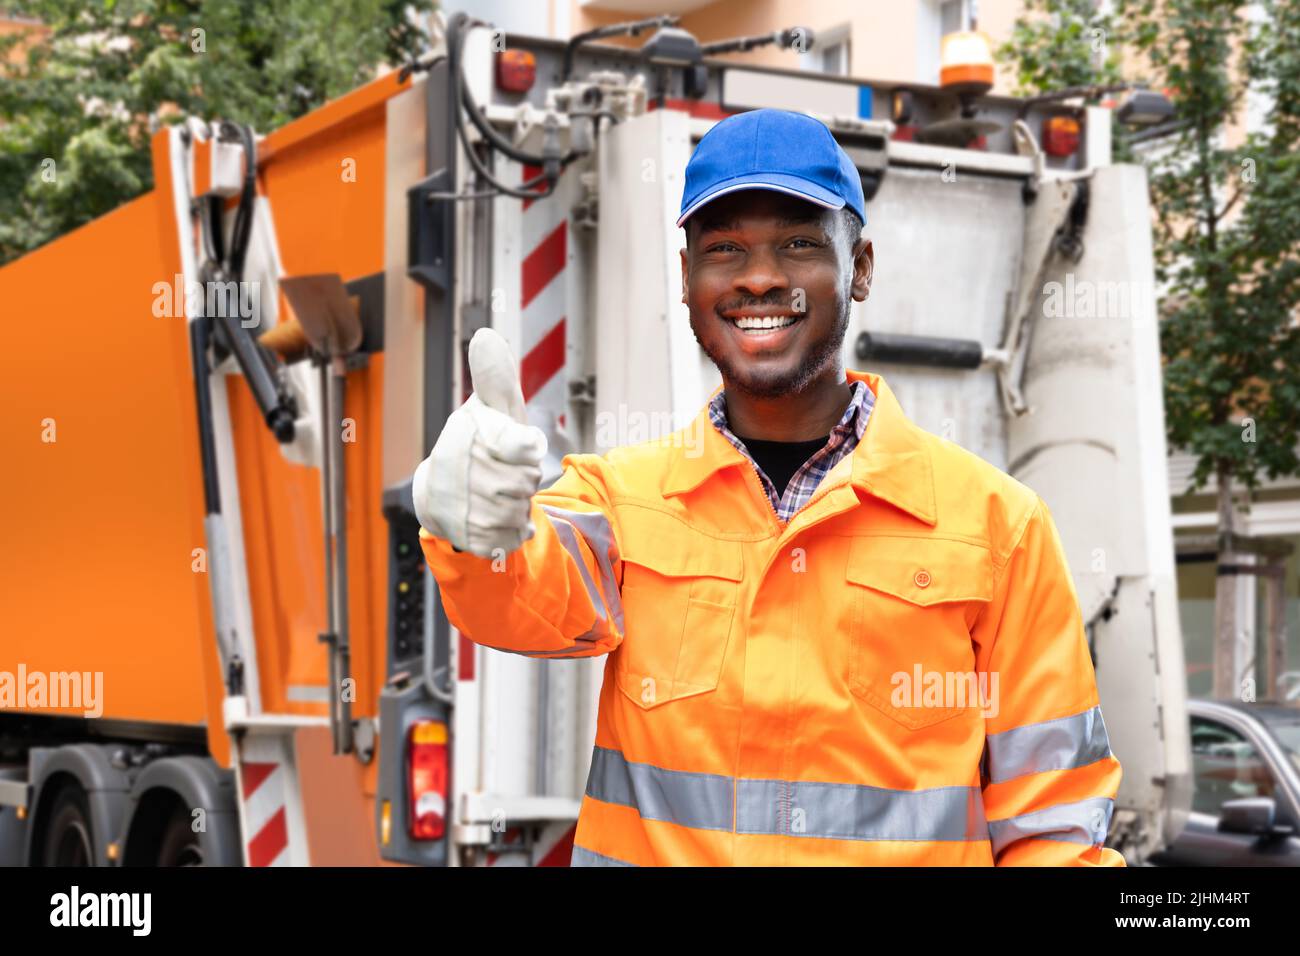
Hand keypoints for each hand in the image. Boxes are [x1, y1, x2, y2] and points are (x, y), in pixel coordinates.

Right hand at [412, 328, 546, 557]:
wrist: (442, 493)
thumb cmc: (481, 441)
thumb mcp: (492, 407)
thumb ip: (496, 376)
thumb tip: (485, 334)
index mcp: (469, 433)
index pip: (526, 449)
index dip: (530, 449)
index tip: (520, 445)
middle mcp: (458, 468)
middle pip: (527, 482)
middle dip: (525, 479)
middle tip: (506, 472)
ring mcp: (458, 504)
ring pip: (519, 511)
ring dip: (519, 506)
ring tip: (500, 494)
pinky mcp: (463, 535)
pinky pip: (510, 538)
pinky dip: (513, 531)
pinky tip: (498, 518)